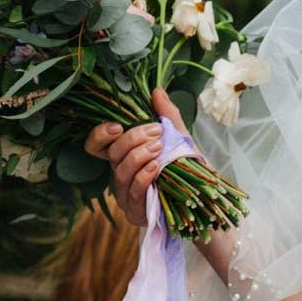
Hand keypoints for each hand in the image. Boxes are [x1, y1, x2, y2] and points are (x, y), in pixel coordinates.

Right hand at [84, 88, 193, 225]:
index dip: (100, 135)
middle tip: (156, 131)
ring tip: (159, 147)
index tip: (117, 125)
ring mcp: (126, 194)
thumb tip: (157, 91)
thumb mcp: (180, 138)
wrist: (204, 196)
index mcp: (125, 156)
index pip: (97, 146)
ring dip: (139, 155)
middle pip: (112, 154)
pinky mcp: (136, 210)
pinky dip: (144, 175)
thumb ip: (168, 115)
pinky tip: (156, 166)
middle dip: (132, 139)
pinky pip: (134, 191)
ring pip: (120, 172)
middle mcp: (120, 174)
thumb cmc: (186, 167)